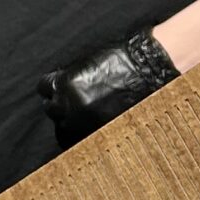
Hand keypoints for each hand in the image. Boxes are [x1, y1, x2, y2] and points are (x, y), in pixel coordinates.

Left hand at [38, 30, 178, 145]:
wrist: (155, 69)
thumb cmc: (126, 59)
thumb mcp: (90, 63)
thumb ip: (71, 77)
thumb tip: (58, 89)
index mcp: (64, 83)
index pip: (45, 89)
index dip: (55, 89)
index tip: (62, 91)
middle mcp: (70, 105)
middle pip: (53, 111)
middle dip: (62, 106)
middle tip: (76, 105)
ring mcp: (84, 123)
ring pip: (65, 129)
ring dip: (73, 123)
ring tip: (87, 117)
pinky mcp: (99, 134)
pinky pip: (81, 140)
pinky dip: (85, 135)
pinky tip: (95, 126)